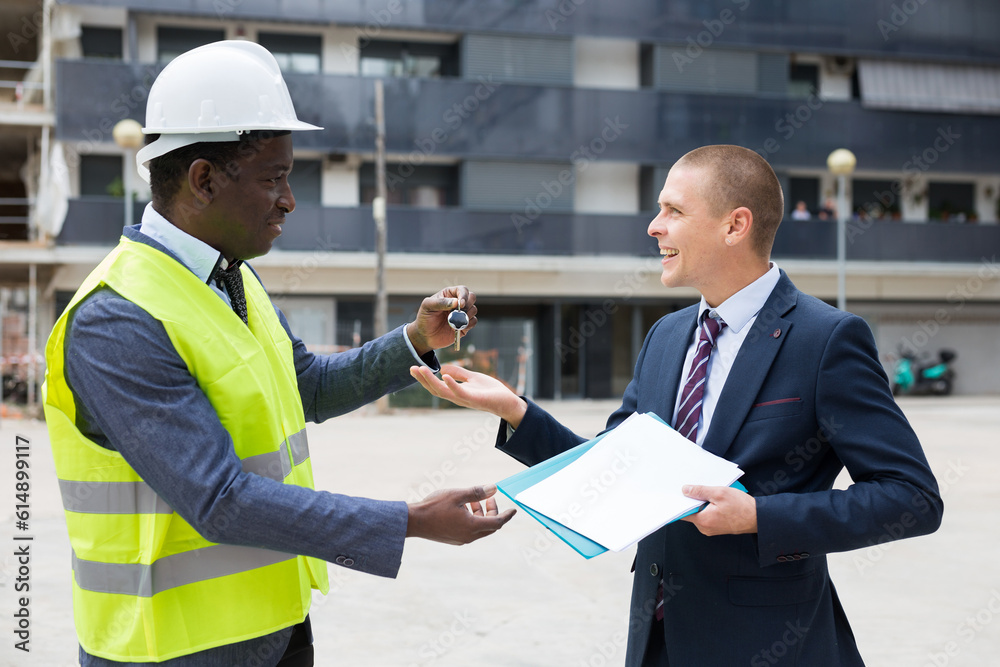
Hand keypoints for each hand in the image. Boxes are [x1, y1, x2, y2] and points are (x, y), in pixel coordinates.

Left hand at [406, 286, 477, 354]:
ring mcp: (462, 314)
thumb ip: (441, 302)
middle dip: (468, 304)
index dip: (464, 295)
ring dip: (466, 315)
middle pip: (472, 297)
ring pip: (473, 309)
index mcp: (449, 295)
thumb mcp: (427, 306)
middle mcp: (458, 303)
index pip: (462, 290)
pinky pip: (473, 322)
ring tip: (453, 322)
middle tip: (459, 312)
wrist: (425, 336)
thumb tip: (456, 302)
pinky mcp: (465, 325)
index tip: (461, 303)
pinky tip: (456, 327)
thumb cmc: (425, 318)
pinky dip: (468, 324)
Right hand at [406, 485, 515, 544]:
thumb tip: (493, 488)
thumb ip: (477, 492)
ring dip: (481, 514)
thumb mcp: (458, 495)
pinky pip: (470, 531)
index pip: (497, 522)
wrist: (414, 521)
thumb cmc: (435, 506)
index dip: (507, 515)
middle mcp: (469, 536)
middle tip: (488, 498)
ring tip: (472, 500)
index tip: (514, 510)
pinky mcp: (454, 539)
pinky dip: (472, 519)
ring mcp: (461, 539)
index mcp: (472, 526)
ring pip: (480, 528)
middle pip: (490, 526)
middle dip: (492, 512)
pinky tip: (463, 508)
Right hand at [410, 364, 527, 426]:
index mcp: (456, 392)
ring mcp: (465, 399)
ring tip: (421, 369)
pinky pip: (460, 392)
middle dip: (422, 379)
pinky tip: (445, 375)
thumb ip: (460, 373)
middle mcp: (457, 397)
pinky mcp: (474, 399)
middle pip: (435, 390)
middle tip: (412, 368)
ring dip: (431, 381)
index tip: (414, 367)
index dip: (424, 378)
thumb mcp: (473, 378)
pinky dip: (452, 384)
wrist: (508, 401)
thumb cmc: (491, 391)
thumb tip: (444, 368)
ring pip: (443, 392)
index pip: (436, 386)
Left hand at [680, 485, 756, 535]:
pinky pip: (708, 515)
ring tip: (711, 492)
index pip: (683, 513)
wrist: (758, 517)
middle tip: (696, 487)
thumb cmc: (741, 506)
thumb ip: (700, 491)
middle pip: (692, 512)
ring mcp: (711, 529)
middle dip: (693, 500)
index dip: (680, 501)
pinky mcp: (718, 527)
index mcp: (703, 521)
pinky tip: (716, 499)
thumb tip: (685, 490)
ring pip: (701, 513)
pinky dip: (709, 507)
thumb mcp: (719, 493)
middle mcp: (705, 528)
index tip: (678, 492)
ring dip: (703, 503)